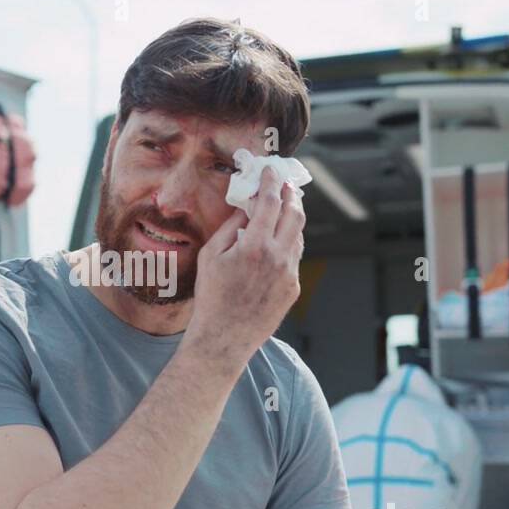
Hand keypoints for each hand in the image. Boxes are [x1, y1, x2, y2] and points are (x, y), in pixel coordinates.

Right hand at [186, 165, 305, 363]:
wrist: (223, 338)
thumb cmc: (210, 297)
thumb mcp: (211, 256)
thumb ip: (231, 227)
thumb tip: (246, 208)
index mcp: (255, 245)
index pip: (270, 202)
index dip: (271, 182)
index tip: (270, 170)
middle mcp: (278, 257)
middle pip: (295, 214)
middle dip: (291, 195)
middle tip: (285, 184)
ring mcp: (289, 274)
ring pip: (298, 236)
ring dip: (292, 218)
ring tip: (284, 209)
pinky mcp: (292, 288)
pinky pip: (294, 258)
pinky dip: (287, 242)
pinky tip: (278, 240)